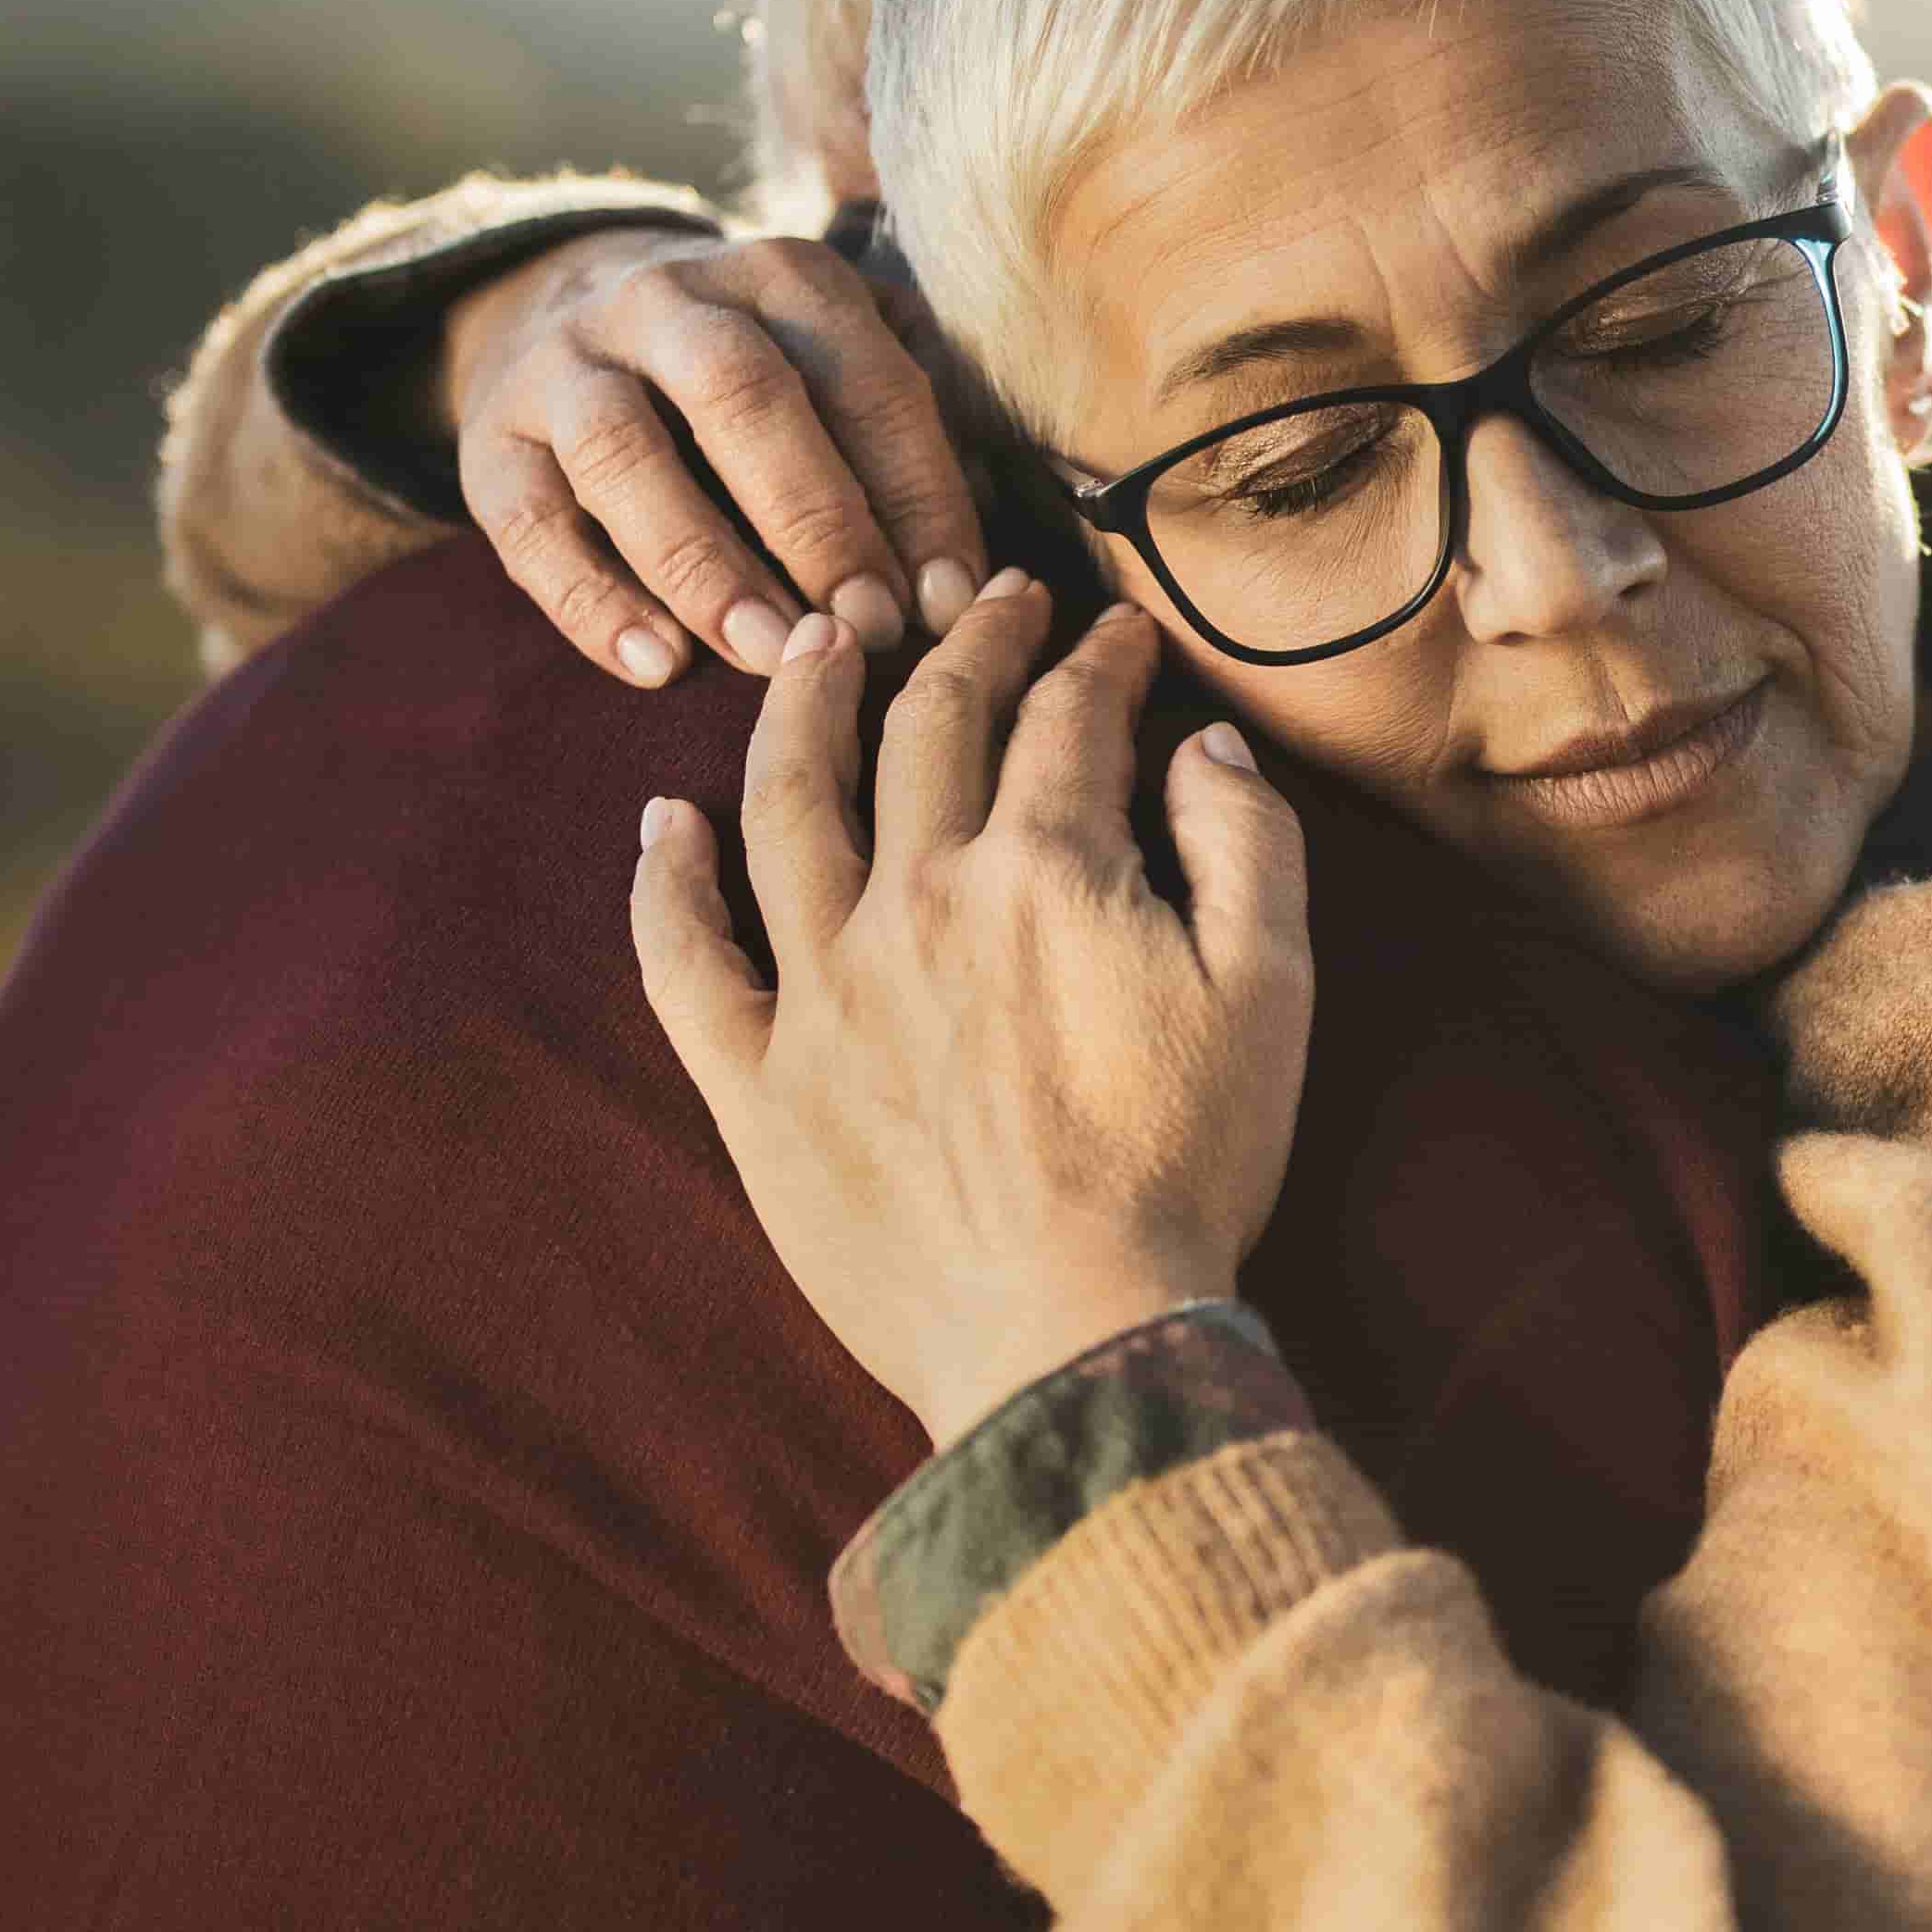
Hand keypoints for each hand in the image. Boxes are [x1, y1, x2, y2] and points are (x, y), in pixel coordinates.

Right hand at [450, 227, 991, 686]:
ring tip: (769, 656)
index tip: (954, 598)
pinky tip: (655, 667)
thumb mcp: (834, 361)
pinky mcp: (490, 442)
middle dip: (814, 519)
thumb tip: (974, 572)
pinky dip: (592, 602)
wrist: (560, 311)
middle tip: (868, 628)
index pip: (863, 379)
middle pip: (741, 396)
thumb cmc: (753, 376)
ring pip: (624, 453)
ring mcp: (565, 365)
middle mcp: (666, 302)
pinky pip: (530, 524)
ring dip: (704, 564)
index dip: (915, 493)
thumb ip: (905, 438)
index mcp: (780, 276)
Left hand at [628, 577, 1311, 1446]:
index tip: (1113, 633)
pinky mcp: (759, 1079)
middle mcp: (919, 897)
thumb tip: (1198, 746)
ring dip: (803, 702)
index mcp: (1046, 870)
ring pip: (789, 802)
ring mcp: (824, 986)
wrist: (1074, 1331)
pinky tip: (660, 821)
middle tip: (986, 600)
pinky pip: (685, 961)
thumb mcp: (1271, 990)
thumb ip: (1245, 844)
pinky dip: (663, 883)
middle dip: (966, 644)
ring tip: (815, 640)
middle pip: (930, 727)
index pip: (1066, 720)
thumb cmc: (1188, 1165)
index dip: (1095, 660)